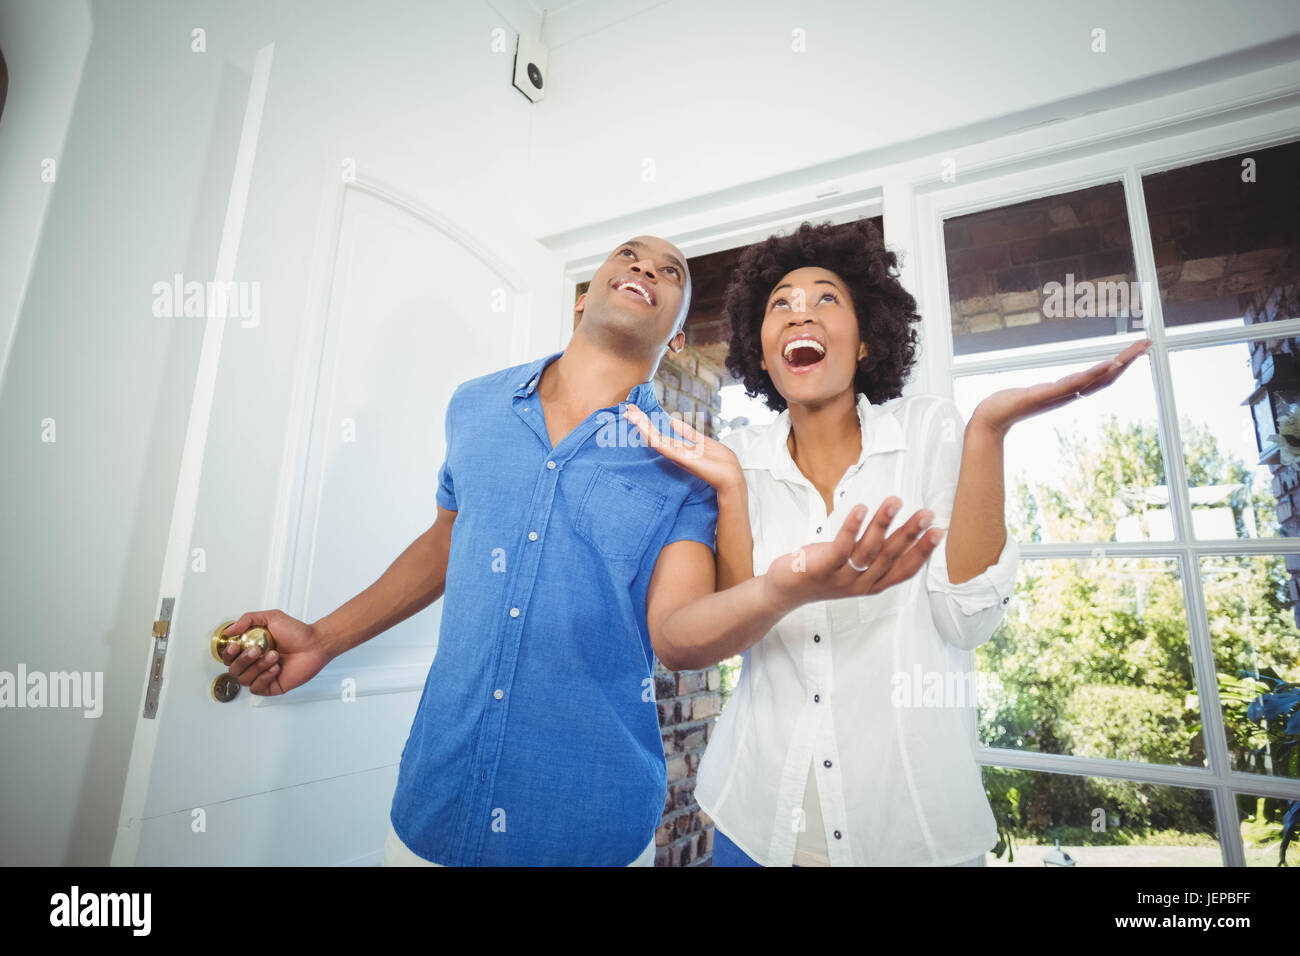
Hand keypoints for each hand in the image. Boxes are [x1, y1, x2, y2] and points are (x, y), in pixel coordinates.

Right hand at [220, 609, 332, 696]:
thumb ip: (248, 620)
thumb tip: (229, 631)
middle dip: (244, 659)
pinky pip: (256, 688)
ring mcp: (262, 675)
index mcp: (250, 648)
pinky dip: (264, 678)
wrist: (315, 644)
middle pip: (233, 669)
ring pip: (244, 679)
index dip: (228, 653)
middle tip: (258, 649)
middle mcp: (254, 663)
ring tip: (274, 656)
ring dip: (258, 666)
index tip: (236, 646)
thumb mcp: (271, 617)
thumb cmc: (297, 632)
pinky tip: (276, 668)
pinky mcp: (271, 686)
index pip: (229, 656)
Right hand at [625, 402, 743, 495]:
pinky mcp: (680, 458)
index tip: (636, 410)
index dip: (647, 423)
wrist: (729, 477)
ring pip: (654, 439)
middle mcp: (674, 452)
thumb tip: (673, 421)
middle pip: (653, 435)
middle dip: (641, 422)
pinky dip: (651, 435)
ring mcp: (676, 455)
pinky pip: (662, 445)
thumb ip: (687, 432)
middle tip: (628, 408)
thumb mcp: (702, 441)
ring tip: (631, 413)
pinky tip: (643, 426)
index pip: (659, 434)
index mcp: (679, 448)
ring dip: (642, 425)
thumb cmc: (719, 462)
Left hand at [760, 497, 944, 611]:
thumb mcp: (853, 567)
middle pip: (890, 557)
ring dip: (884, 524)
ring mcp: (841, 577)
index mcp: (872, 584)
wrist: (784, 591)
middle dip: (911, 534)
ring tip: (896, 502)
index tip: (939, 532)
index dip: (923, 552)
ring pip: (868, 550)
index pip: (904, 570)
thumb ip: (874, 554)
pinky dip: (852, 527)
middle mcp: (860, 583)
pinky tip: (861, 509)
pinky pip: (841, 547)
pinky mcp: (821, 568)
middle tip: (927, 515)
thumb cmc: (822, 572)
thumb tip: (898, 532)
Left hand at [969, 338, 1152, 438]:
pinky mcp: (1043, 395)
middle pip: (1104, 378)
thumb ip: (1049, 389)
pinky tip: (1106, 365)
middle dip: (1127, 361)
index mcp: (1067, 392)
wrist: (989, 418)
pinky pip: (1072, 384)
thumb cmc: (1009, 404)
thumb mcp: (1036, 392)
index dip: (1121, 366)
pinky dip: (1091, 375)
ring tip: (1132, 353)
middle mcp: (1066, 395)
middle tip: (1147, 345)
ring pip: (1092, 380)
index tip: (1138, 350)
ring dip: (1114, 366)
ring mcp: (1057, 396)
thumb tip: (1057, 385)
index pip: (1101, 378)